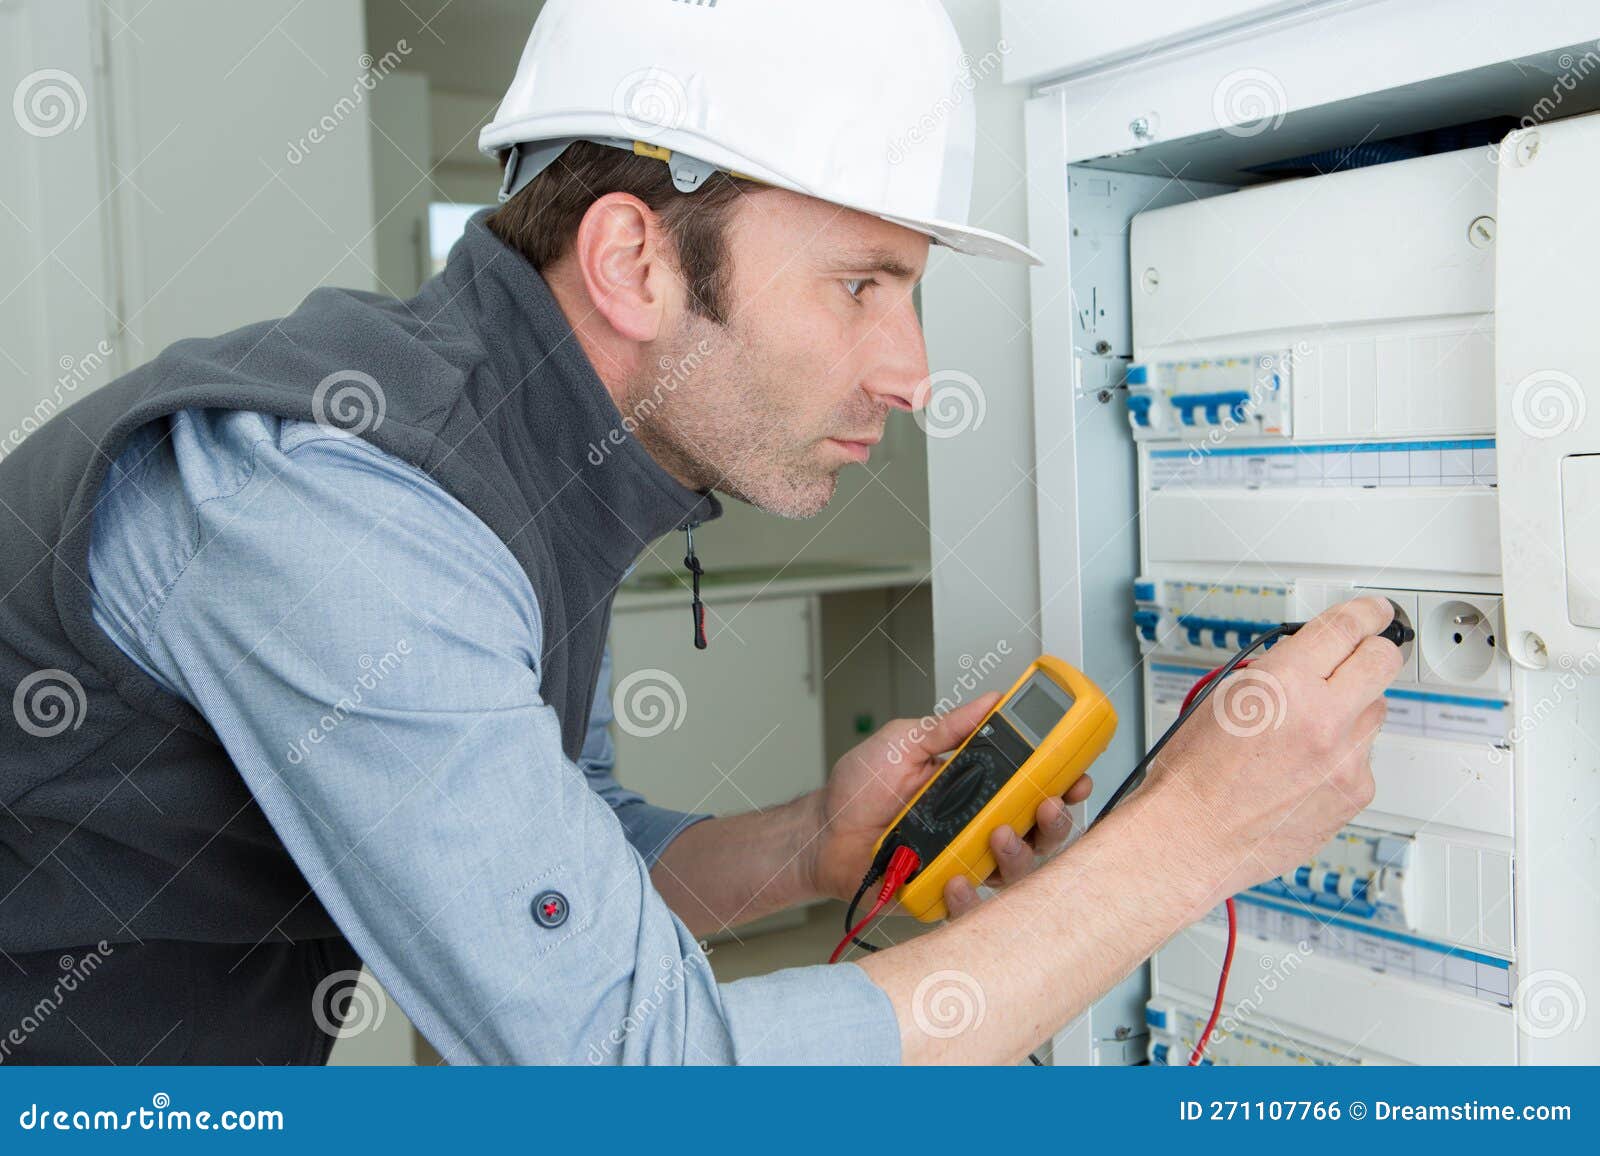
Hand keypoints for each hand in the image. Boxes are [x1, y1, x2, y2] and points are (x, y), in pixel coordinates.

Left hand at [806, 691, 1092, 908]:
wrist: (821, 831)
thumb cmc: (859, 789)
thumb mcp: (904, 742)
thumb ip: (950, 727)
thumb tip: (992, 701)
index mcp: (976, 787)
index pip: (1033, 786)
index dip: (1062, 782)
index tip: (1076, 774)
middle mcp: (978, 826)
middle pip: (1038, 830)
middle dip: (1055, 821)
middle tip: (1047, 806)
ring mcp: (964, 861)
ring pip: (1017, 870)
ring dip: (1018, 853)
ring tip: (998, 835)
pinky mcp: (944, 893)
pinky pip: (972, 905)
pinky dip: (970, 894)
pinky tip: (957, 877)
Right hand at [1134, 596, 1402, 913]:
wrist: (1191, 837)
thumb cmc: (1192, 774)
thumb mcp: (1223, 696)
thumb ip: (1277, 671)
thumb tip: (1310, 658)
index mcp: (1284, 683)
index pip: (1345, 628)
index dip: (1365, 613)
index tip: (1374, 612)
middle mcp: (1324, 718)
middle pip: (1382, 662)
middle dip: (1374, 652)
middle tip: (1364, 655)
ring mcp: (1346, 760)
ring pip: (1375, 713)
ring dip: (1352, 711)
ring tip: (1308, 733)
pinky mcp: (1355, 794)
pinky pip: (1363, 759)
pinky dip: (1342, 757)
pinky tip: (1305, 770)